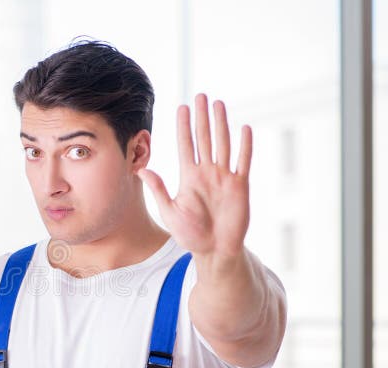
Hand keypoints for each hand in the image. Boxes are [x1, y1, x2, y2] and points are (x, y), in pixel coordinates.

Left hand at [137, 93, 251, 260]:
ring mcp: (224, 178)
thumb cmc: (190, 234)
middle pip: (204, 138)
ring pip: (223, 144)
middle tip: (200, 96)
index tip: (181, 108)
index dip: (183, 126)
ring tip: (218, 104)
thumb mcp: (170, 211)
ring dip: (221, 124)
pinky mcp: (239, 186)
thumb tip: (142, 170)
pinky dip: (244, 146)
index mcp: (189, 177)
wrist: (214, 250)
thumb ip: (158, 189)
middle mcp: (207, 173)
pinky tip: (243, 129)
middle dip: (202, 117)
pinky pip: (243, 162)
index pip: (185, 145)